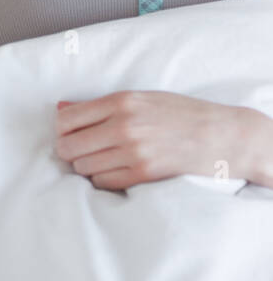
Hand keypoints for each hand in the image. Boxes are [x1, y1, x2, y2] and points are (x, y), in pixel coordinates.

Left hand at [55, 90, 270, 189]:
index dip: (62, 129)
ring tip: (102, 159)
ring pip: (82, 167)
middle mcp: (123, 126)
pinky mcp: (143, 173)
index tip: (70, 133)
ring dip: (86, 166)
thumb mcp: (140, 98)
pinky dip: (102, 178)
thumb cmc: (178, 113)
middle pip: (68, 146)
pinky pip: (102, 182)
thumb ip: (98, 106)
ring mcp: (134, 151)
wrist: (220, 135)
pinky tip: (114, 170)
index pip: (65, 120)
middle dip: (69, 150)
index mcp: (120, 102)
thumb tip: (59, 109)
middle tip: (81, 150)